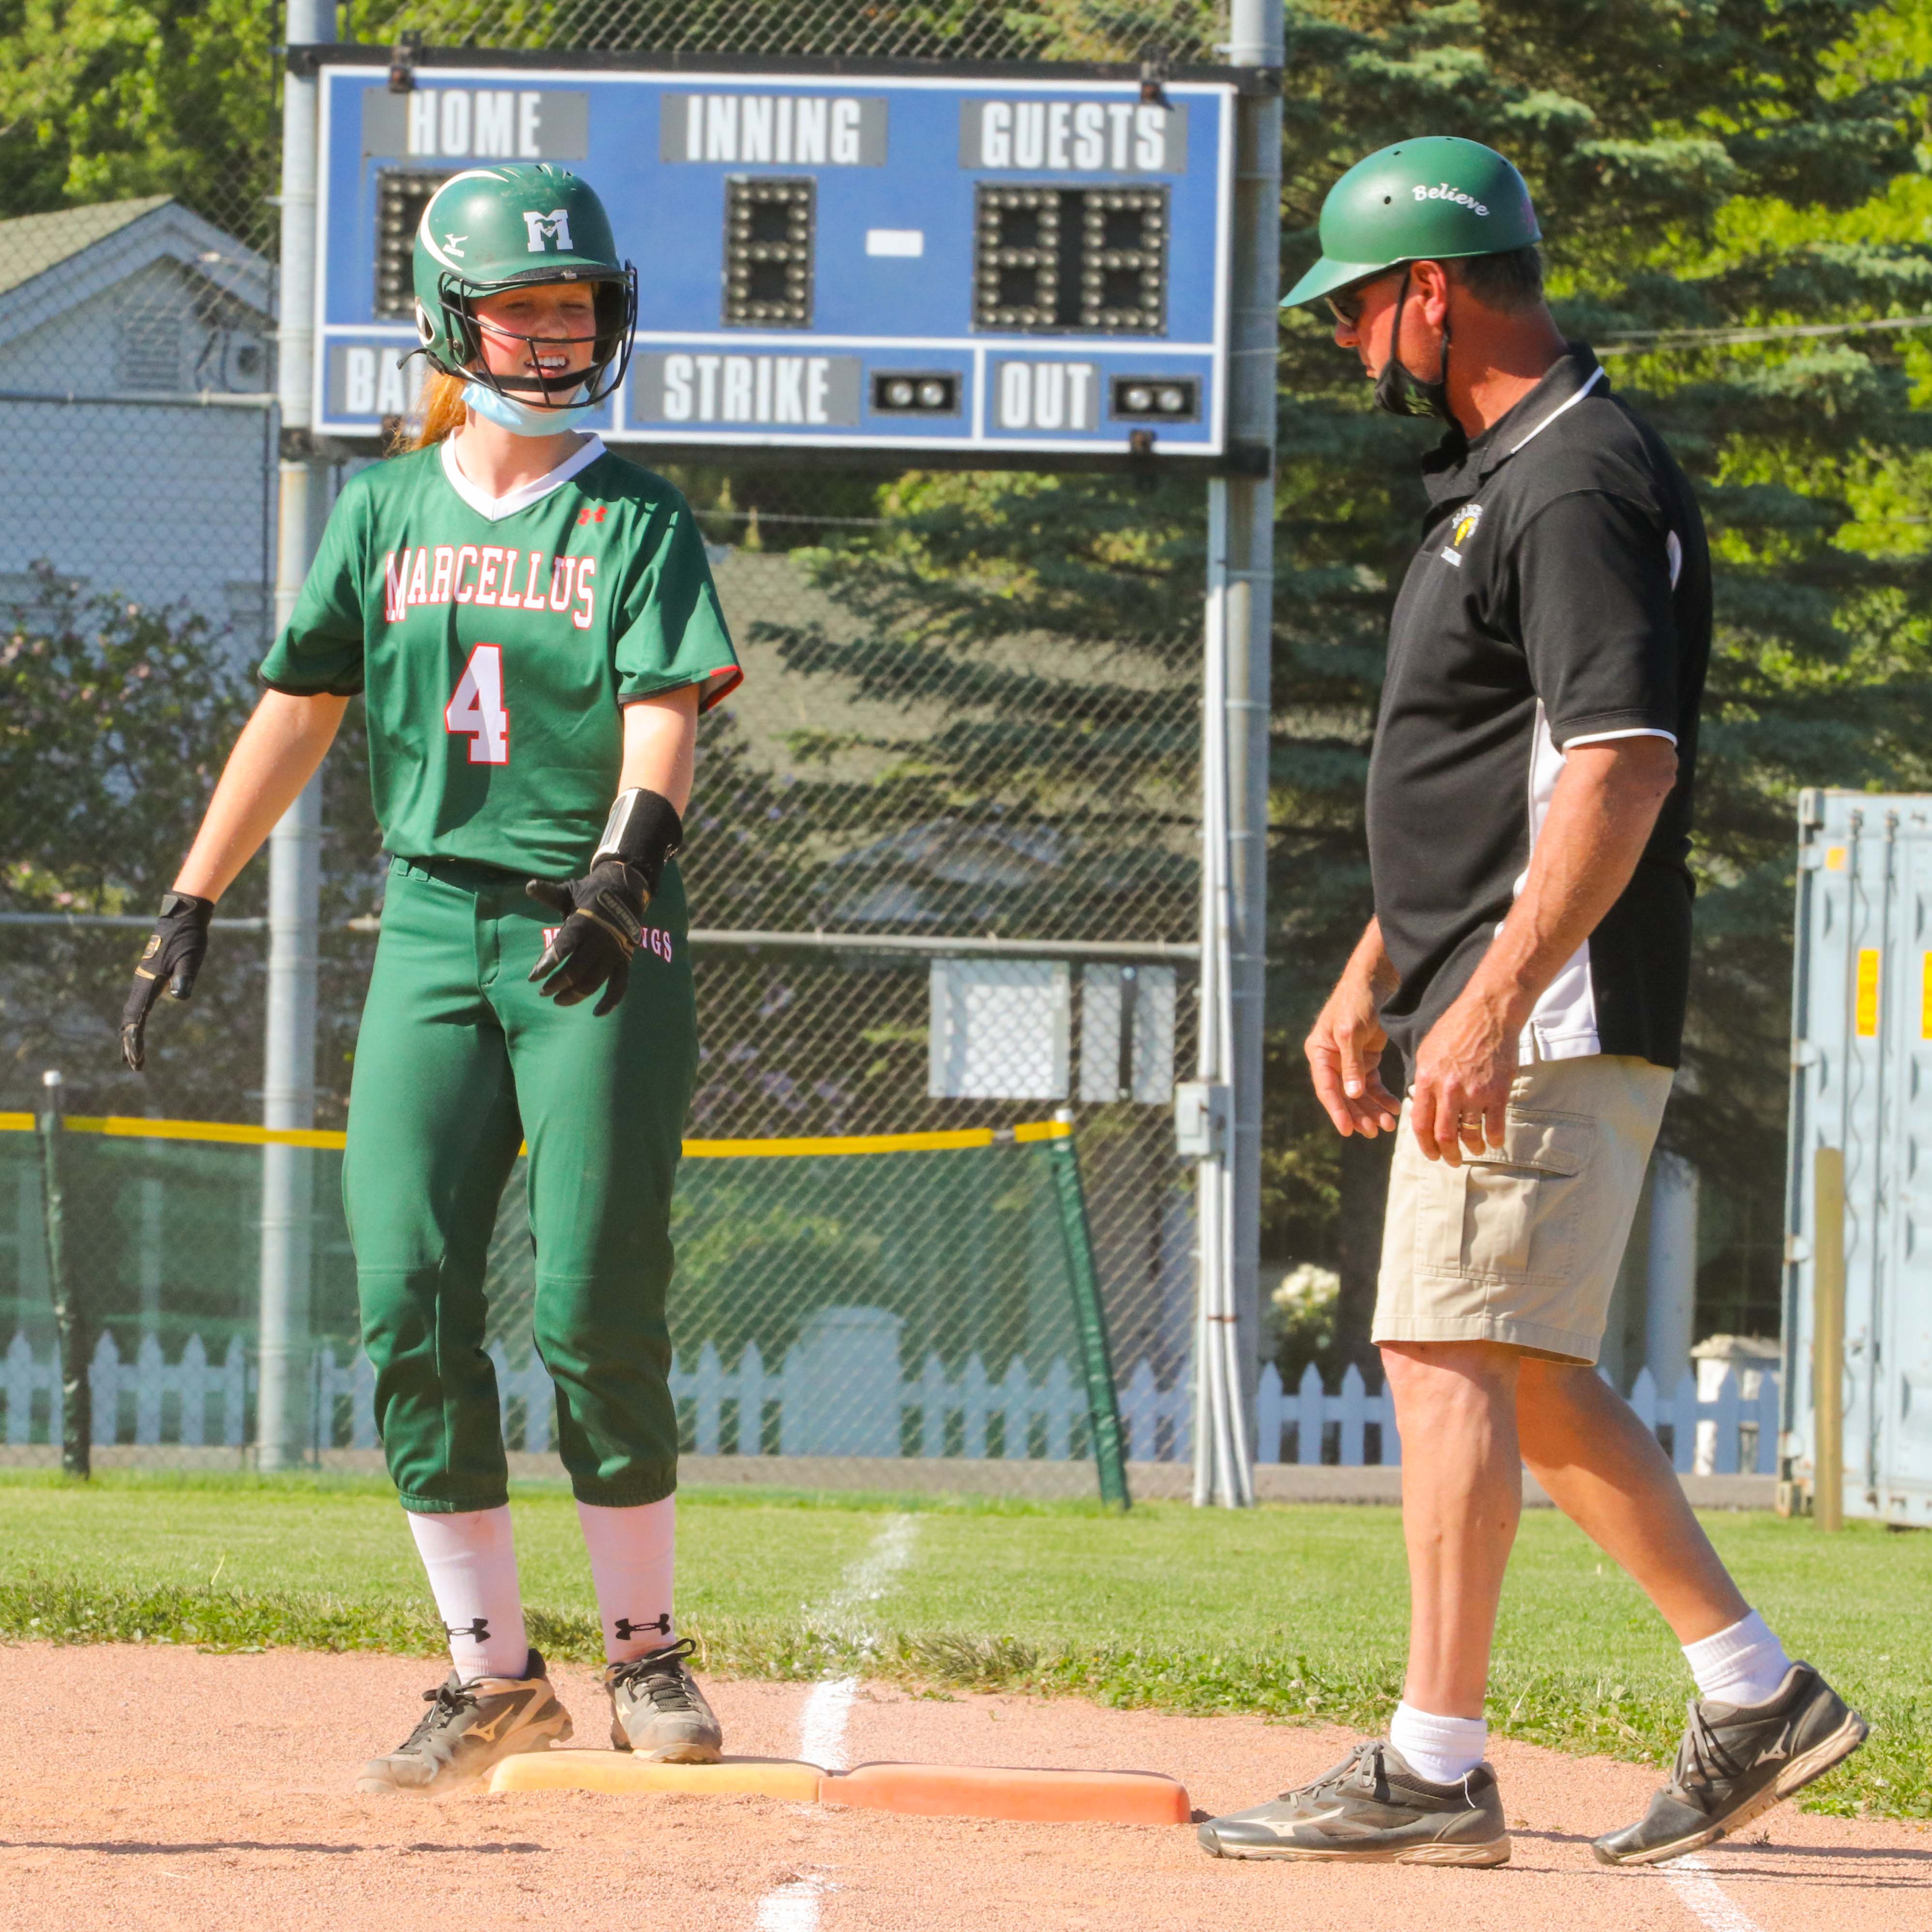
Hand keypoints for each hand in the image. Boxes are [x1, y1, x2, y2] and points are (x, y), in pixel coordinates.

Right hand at [120, 892, 214, 1071]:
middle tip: (135, 1066)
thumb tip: (179, 997)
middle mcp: (142, 982)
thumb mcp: (191, 957)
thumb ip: (185, 977)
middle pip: (130, 1019)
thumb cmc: (189, 937)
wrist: (183, 915)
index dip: (136, 1039)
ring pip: (132, 1012)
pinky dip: (136, 1020)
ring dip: (131, 1034)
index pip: (137, 1017)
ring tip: (133, 1055)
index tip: (137, 1059)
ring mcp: (145, 979)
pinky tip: (139, 1027)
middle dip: (131, 1044)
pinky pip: (139, 1004)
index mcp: (149, 981)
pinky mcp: (151, 976)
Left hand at [526, 861, 648, 1016]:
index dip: (547, 964)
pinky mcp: (625, 960)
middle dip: (557, 984)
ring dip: (575, 995)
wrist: (627, 891)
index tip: (533, 977)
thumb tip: (528, 886)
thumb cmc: (591, 893)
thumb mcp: (570, 891)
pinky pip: (619, 985)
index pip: (563, 948)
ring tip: (558, 1000)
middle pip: (576, 970)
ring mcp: (614, 952)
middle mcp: (600, 940)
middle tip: (543, 991)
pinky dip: (610, 1001)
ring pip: (594, 982)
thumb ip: (549, 893)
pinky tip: (597, 1012)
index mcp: (584, 922)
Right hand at [1306, 967, 1400, 1138]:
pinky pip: (1372, 1084)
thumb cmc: (1357, 1002)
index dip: (1337, 1111)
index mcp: (1319, 1053)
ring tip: (1389, 1125)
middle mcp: (1331, 1060)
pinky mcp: (1366, 1058)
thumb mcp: (1351, 1033)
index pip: (1326, 1089)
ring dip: (1373, 1109)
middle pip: (1344, 1096)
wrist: (1376, 981)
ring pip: (1359, 1093)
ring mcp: (1349, 1060)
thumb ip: (1351, 1065)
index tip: (1348, 1131)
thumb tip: (1351, 1095)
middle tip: (1375, 1132)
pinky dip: (1383, 1096)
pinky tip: (1394, 1107)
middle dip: (1359, 1114)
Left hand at [1409, 989, 1518, 1165]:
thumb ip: (1423, 1081)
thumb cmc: (1454, 1029)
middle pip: (1444, 1136)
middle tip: (1451, 1161)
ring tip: (1473, 1151)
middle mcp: (1448, 1090)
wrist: (1488, 1013)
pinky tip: (1493, 1141)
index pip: (1420, 1124)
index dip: (1425, 1145)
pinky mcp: (1498, 1091)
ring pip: (1470, 1134)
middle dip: (1447, 1155)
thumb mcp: (1427, 1052)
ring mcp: (1474, 1093)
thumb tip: (1421, 1104)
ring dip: (1471, 1148)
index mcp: (1426, 1081)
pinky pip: (1495, 1125)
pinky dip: (1494, 1138)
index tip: (1431, 1154)